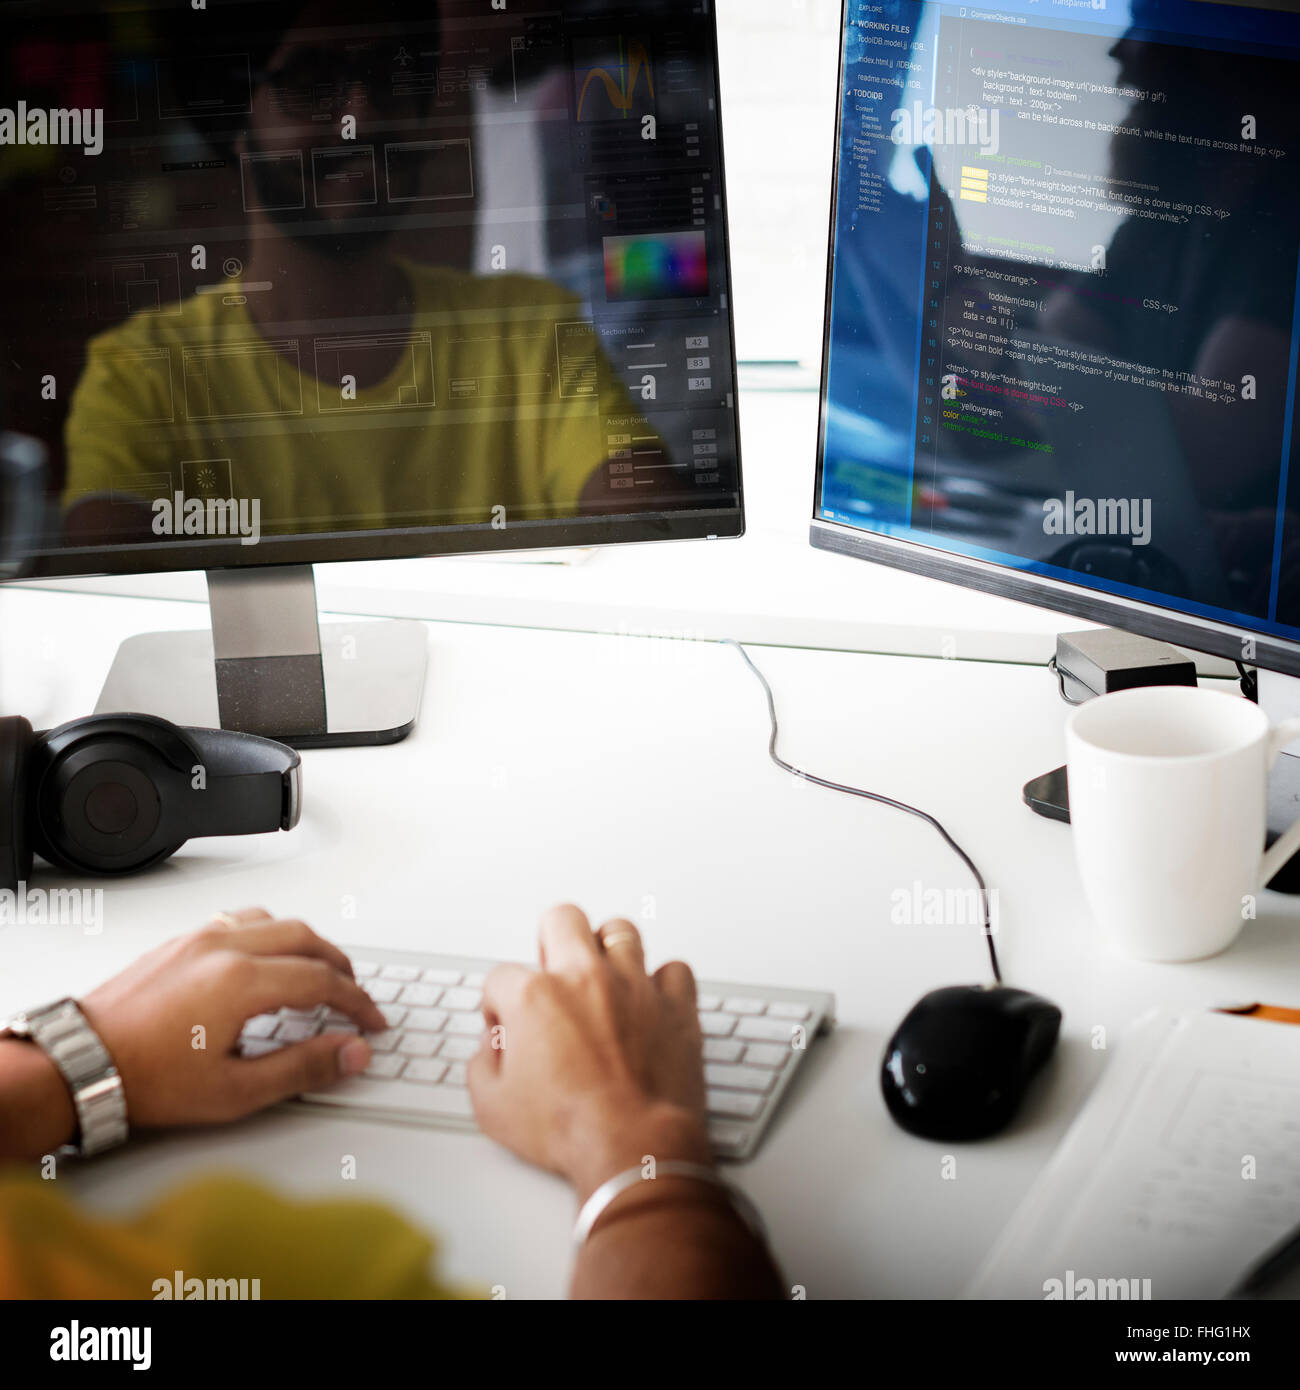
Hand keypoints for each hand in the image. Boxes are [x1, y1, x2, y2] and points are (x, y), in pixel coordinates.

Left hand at [80, 909, 384, 1128]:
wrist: (79, 1065)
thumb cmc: (144, 1079)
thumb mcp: (234, 1091)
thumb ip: (302, 1067)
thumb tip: (351, 1053)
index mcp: (242, 981)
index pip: (323, 980)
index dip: (356, 1002)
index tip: (369, 1022)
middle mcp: (224, 948)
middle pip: (307, 940)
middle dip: (340, 967)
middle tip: (354, 997)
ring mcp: (199, 938)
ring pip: (275, 921)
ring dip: (306, 944)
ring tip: (318, 972)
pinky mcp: (180, 941)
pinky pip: (241, 919)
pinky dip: (270, 933)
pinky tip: (267, 956)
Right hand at [468, 905, 711, 1201]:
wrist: (633, 1149)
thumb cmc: (570, 1130)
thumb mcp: (492, 1107)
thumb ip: (482, 1064)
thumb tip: (493, 1047)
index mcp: (535, 997)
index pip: (501, 975)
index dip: (498, 1003)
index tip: (508, 1026)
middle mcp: (585, 978)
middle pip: (563, 919)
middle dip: (551, 940)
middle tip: (552, 970)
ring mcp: (634, 986)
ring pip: (620, 931)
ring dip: (607, 950)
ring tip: (602, 977)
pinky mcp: (675, 1005)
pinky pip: (673, 970)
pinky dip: (662, 983)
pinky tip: (650, 1002)